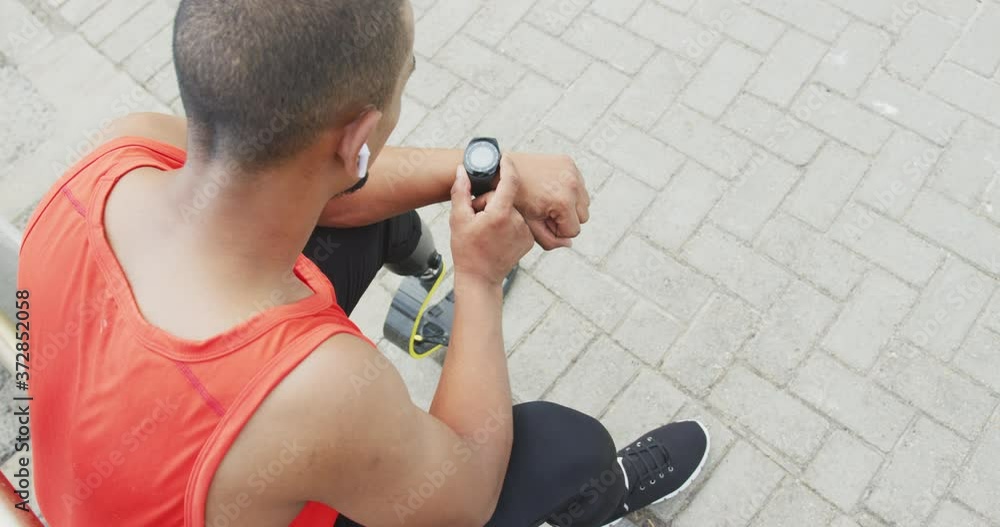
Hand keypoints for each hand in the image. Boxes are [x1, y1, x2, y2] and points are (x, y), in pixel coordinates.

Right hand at [451, 159, 533, 287]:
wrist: (480, 278)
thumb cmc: (466, 250)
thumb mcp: (458, 219)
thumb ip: (460, 191)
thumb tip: (461, 170)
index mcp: (500, 214)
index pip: (510, 181)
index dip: (507, 166)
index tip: (505, 157)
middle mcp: (517, 221)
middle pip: (505, 197)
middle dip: (490, 201)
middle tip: (476, 217)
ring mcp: (525, 231)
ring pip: (512, 209)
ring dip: (499, 212)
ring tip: (486, 229)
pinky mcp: (530, 239)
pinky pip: (519, 221)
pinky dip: (508, 223)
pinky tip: (497, 236)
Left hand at [473, 153, 589, 249]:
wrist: (500, 169)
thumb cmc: (513, 199)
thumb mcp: (529, 225)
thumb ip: (550, 240)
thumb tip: (568, 243)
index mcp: (563, 201)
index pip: (573, 231)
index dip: (557, 231)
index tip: (542, 221)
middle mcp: (571, 184)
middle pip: (582, 217)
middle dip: (566, 219)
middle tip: (544, 211)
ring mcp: (571, 170)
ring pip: (583, 202)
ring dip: (570, 206)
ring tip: (547, 201)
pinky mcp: (568, 162)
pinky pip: (579, 186)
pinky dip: (569, 191)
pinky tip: (550, 190)